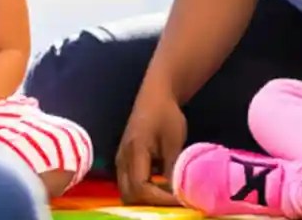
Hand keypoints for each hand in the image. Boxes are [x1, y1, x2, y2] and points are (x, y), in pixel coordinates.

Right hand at [117, 84, 186, 205]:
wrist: (155, 96)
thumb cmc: (165, 114)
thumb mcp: (174, 141)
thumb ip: (173, 167)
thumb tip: (178, 193)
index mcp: (134, 152)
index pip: (140, 188)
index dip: (160, 200)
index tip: (180, 201)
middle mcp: (122, 161)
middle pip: (129, 196)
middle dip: (152, 205)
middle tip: (176, 203)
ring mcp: (121, 162)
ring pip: (128, 193)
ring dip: (148, 200)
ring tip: (171, 198)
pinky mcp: (125, 162)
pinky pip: (131, 185)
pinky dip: (146, 192)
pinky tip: (164, 190)